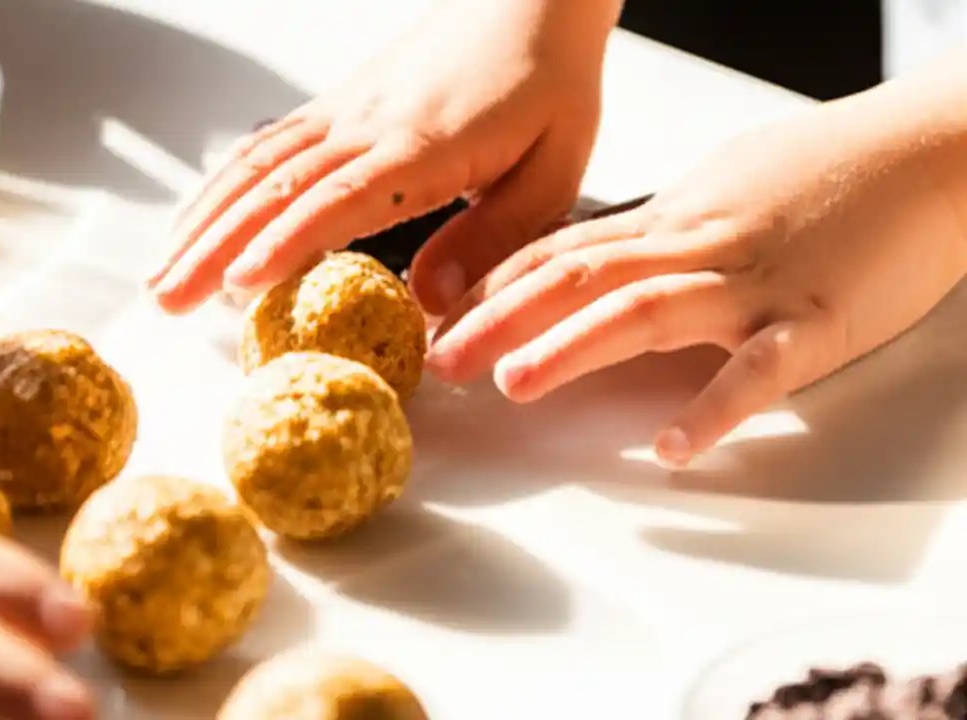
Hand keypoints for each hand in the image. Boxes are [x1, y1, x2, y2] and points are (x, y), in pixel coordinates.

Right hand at [148, 0, 620, 313]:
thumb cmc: (549, 87)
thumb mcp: (553, 171)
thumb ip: (494, 238)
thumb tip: (433, 302)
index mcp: (423, 147)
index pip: (341, 199)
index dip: (287, 242)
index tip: (239, 285)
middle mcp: (368, 126)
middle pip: (276, 187)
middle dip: (214, 246)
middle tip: (165, 301)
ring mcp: (344, 112)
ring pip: (256, 165)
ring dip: (202, 220)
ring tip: (160, 273)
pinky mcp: (336, 106)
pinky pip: (266, 145)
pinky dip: (222, 184)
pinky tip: (195, 218)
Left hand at [427, 78, 966, 466]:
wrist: (935, 148)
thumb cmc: (827, 170)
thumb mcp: (721, 188)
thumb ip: (656, 229)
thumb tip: (596, 255)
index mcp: (674, 218)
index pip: (563, 251)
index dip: (493, 287)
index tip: (438, 318)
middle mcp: (699, 245)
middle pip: (580, 279)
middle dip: (500, 322)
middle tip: (438, 363)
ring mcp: (755, 282)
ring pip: (647, 310)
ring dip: (572, 348)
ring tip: (512, 384)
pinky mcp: (818, 320)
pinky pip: (759, 369)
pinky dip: (713, 407)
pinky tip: (670, 447)